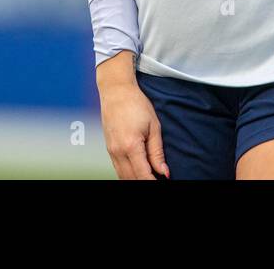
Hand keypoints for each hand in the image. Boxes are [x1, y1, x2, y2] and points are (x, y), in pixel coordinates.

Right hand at [97, 52, 169, 178]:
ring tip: (150, 176)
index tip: (163, 182)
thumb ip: (157, 152)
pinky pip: (117, 168)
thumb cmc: (135, 104)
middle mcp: (118, 151)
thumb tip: (164, 171)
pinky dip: (128, 174)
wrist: (116, 91)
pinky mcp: (109, 149)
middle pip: (131, 179)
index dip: (153, 182)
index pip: (143, 175)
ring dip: (135, 179)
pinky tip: (137, 171)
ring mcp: (111, 151)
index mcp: (131, 145)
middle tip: (157, 179)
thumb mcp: (154, 126)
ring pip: (123, 176)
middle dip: (145, 182)